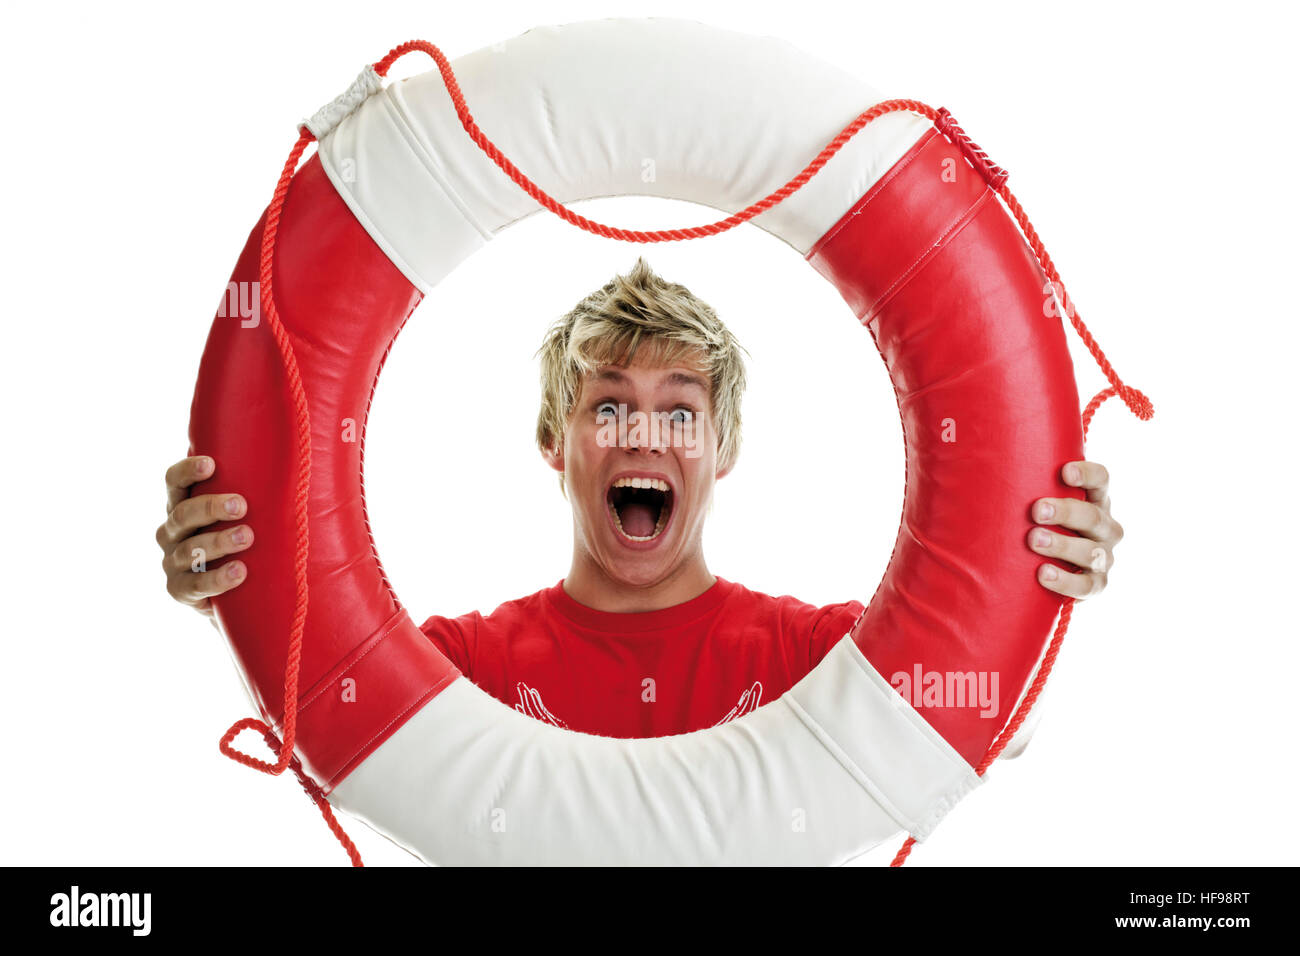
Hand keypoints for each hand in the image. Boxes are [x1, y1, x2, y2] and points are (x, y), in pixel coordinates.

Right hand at [156, 455, 251, 617]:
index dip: (187, 472)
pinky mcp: (179, 590)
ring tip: (247, 536)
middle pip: (182, 514)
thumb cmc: (247, 544)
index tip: (211, 464)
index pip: (175, 482)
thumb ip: (256, 495)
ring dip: (218, 541)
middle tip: (241, 506)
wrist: (238, 596)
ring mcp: (172, 562)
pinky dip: (217, 578)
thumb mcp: (247, 516)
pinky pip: (194, 584)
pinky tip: (239, 571)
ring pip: (190, 549)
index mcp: (183, 506)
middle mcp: (172, 532)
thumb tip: (304, 466)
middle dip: (211, 507)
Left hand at [1027, 460, 1122, 598]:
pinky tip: (1043, 573)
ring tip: (1034, 540)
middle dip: (1065, 512)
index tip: (1064, 472)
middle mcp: (1105, 527)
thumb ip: (1019, 484)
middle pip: (1093, 516)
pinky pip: (1087, 585)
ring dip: (1062, 545)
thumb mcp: (1034, 502)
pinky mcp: (1097, 584)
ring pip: (1091, 551)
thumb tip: (967, 460)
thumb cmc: (1035, 523)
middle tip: (1037, 510)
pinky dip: (1065, 580)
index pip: (1101, 480)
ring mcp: (1104, 557)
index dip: (1087, 474)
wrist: (1045, 570)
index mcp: (1095, 500)